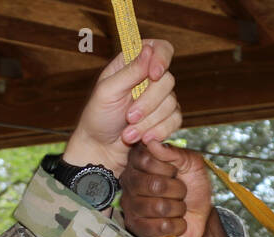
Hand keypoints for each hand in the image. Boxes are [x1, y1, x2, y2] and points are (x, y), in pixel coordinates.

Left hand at [64, 39, 180, 178]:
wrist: (101, 150)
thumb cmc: (98, 118)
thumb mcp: (107, 91)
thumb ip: (129, 71)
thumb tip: (148, 49)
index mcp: (132, 63)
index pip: (160, 48)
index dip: (161, 58)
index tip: (154, 75)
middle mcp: (148, 78)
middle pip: (167, 81)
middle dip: (148, 103)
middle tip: (128, 117)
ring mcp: (159, 99)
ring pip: (172, 104)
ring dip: (149, 122)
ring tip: (128, 134)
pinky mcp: (166, 119)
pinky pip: (175, 121)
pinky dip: (159, 132)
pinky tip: (144, 140)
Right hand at [121, 139, 213, 236]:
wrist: (200, 215)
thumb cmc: (193, 186)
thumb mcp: (191, 163)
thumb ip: (174, 152)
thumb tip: (152, 143)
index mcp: (139, 161)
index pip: (146, 159)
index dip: (169, 168)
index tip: (176, 172)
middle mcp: (129, 181)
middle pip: (154, 185)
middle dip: (178, 190)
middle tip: (181, 192)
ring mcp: (130, 205)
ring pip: (159, 208)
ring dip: (179, 209)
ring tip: (178, 207)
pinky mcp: (136, 227)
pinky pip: (160, 227)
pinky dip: (177, 226)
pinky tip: (175, 222)